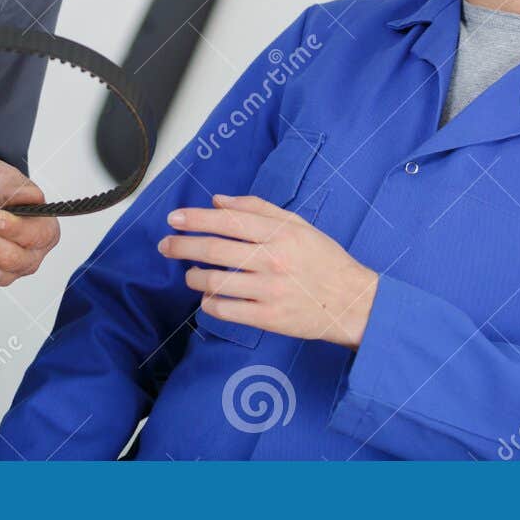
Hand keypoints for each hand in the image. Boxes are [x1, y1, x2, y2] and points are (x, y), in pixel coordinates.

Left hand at [160, 193, 378, 348]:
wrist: (353, 303)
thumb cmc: (324, 260)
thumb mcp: (298, 225)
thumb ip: (257, 208)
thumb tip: (218, 200)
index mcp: (280, 233)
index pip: (228, 221)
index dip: (196, 218)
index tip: (174, 218)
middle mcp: (273, 260)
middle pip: (215, 250)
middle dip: (182, 246)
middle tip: (165, 245)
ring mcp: (270, 291)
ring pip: (215, 283)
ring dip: (194, 277)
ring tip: (190, 274)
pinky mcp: (269, 318)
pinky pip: (226, 311)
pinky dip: (208, 305)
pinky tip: (207, 299)